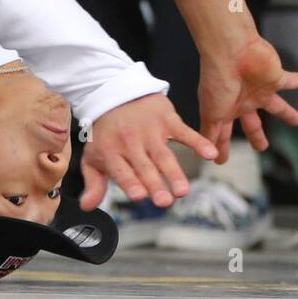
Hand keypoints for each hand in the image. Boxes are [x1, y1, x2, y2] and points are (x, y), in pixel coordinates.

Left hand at [79, 93, 218, 210]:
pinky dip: (198, 142)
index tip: (140, 196)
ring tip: (182, 190)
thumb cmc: (106, 131)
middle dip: (155, 184)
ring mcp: (150, 131)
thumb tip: (87, 206)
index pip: (122, 171)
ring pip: (164, 155)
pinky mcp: (167, 119)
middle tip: (165, 201)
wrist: (117, 92)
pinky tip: (209, 154)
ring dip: (174, 173)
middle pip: (145, 167)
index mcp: (112, 153)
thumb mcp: (94, 155)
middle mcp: (130, 142)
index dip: (130, 183)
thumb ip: (94, 183)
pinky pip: (184, 132)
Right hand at [198, 35, 297, 161]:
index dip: (222, 146)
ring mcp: (261, 89)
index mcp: (226, 109)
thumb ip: (211, 133)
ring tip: (297, 120)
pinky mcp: (276, 78)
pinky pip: (297, 81)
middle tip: (262, 147)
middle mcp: (244, 100)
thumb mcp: (211, 114)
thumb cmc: (218, 80)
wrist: (230, 50)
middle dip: (257, 136)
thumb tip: (207, 154)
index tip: (221, 160)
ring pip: (278, 105)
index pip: (224, 133)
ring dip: (288, 113)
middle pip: (252, 123)